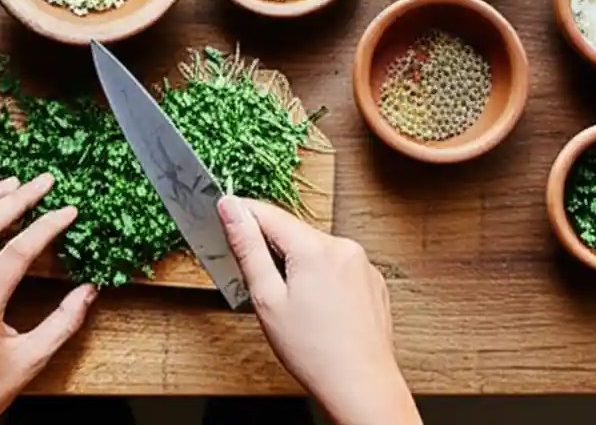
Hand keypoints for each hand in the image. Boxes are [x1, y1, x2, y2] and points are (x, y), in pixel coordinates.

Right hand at [218, 196, 420, 424]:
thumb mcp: (267, 298)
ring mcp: (362, 264)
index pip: (268, 214)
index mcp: (315, 248)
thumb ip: (247, 248)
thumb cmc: (314, 352)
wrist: (361, 386)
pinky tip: (317, 310)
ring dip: (297, 265)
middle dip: (271, 250)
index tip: (223, 214)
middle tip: (258, 283)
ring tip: (292, 306)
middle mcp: (344, 247)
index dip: (242, 214)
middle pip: (294, 233)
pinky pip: (337, 267)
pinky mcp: (372, 281)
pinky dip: (321, 279)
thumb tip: (230, 208)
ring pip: (316, 251)